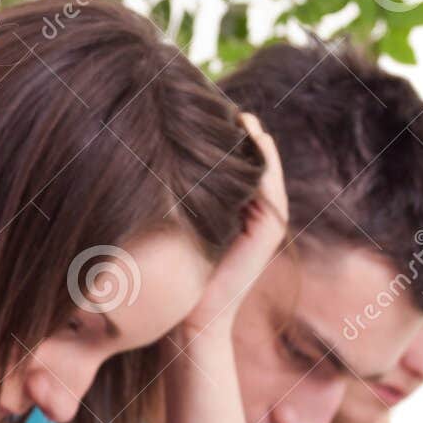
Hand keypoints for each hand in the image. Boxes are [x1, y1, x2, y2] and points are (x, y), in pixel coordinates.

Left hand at [176, 112, 288, 341]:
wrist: (190, 318)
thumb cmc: (175, 276)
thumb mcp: (176, 227)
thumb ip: (178, 199)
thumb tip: (152, 163)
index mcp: (235, 210)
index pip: (237, 165)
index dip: (225, 140)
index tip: (206, 111)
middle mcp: (255, 214)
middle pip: (254, 162)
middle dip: (242, 135)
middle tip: (224, 104)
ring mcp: (266, 223)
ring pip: (266, 171)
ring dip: (257, 143)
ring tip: (242, 116)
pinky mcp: (269, 231)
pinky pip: (270, 189)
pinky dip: (263, 164)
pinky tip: (251, 141)